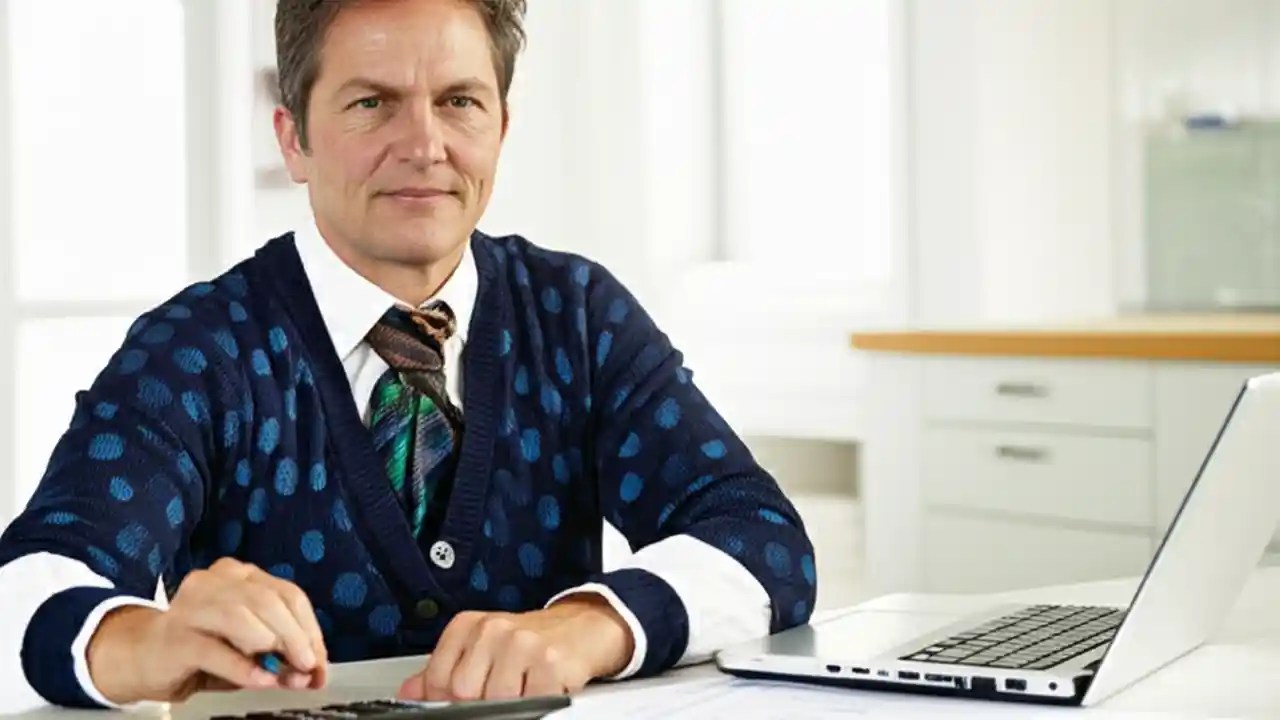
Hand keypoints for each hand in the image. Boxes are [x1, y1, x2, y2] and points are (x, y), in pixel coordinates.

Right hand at [87, 557, 328, 704]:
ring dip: (272, 646)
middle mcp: (215, 582)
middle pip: (269, 601)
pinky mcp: (175, 636)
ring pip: (241, 616)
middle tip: (309, 668)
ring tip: (286, 672)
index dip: (310, 628)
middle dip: (296, 637)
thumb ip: (280, 655)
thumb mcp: (247, 649)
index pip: (288, 594)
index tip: (320, 661)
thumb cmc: (200, 649)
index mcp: (239, 576)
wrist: (139, 658)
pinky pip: (215, 649)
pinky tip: (261, 679)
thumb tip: (313, 673)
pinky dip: (243, 666)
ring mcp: (191, 606)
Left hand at [397, 595, 633, 701]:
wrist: (583, 627)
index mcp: (469, 626)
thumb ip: (444, 670)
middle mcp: (493, 629)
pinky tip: (542, 689)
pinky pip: (532, 704)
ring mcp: (523, 644)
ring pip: (497, 702)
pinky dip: (537, 704)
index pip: (437, 679)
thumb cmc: (530, 642)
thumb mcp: (482, 648)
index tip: (462, 703)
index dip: (446, 702)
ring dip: (513, 705)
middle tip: (500, 695)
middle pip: (464, 693)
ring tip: (524, 690)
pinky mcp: (551, 662)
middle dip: (481, 705)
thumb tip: (408, 693)